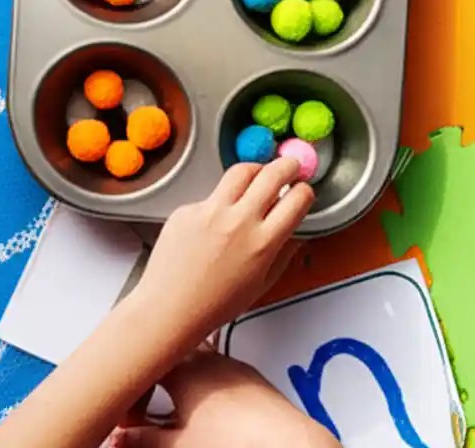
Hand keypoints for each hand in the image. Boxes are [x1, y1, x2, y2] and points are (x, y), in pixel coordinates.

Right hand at [108, 349, 339, 447]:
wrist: (286, 443)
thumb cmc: (237, 441)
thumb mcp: (178, 445)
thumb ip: (143, 440)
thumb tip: (117, 439)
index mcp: (184, 369)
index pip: (144, 361)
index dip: (129, 384)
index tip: (124, 407)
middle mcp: (208, 359)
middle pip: (170, 353)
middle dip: (154, 373)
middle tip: (142, 398)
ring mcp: (231, 366)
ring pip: (194, 359)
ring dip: (178, 377)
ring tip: (172, 405)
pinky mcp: (250, 379)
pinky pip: (216, 371)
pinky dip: (203, 384)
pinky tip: (206, 407)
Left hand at [130, 159, 313, 345]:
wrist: (170, 308)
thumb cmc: (215, 304)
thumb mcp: (262, 284)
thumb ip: (283, 254)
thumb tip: (297, 233)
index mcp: (263, 243)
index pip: (297, 199)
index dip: (304, 191)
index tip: (302, 191)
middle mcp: (238, 221)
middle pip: (272, 174)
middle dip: (287, 166)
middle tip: (289, 167)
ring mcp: (210, 211)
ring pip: (241, 171)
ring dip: (256, 170)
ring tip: (257, 178)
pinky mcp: (187, 209)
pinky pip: (212, 195)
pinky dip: (220, 201)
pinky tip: (215, 222)